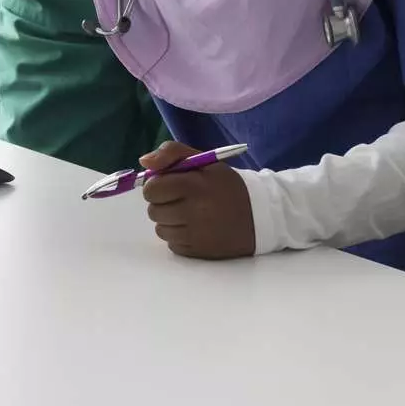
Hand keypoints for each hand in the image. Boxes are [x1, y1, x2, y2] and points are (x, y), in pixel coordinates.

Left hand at [139, 141, 254, 259]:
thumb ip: (171, 153)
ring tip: (190, 214)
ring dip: (170, 221)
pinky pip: (173, 245)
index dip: (157, 186)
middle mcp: (194, 212)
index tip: (169, 185)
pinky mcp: (200, 252)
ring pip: (161, 229)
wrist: (261, 215)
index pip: (152, 189)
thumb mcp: (204, 161)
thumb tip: (144, 162)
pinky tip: (196, 228)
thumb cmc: (227, 185)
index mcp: (194, 186)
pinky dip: (179, 236)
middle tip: (182, 200)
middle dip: (163, 204)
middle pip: (154, 211)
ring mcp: (197, 235)